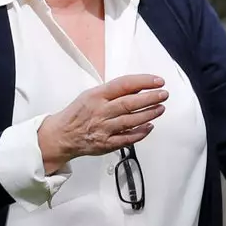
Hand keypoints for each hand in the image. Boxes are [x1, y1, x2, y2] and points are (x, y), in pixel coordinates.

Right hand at [39, 75, 167, 171]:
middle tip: (164, 94)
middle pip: (130, 103)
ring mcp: (103, 128)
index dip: (143, 82)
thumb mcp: (91, 95)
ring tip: (161, 108)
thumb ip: (114, 92)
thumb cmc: (78, 113)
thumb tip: (138, 87)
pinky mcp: (106, 144)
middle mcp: (100, 111)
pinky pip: (127, 139)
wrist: (61, 135)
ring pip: (131, 120)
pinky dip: (140, 133)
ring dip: (149, 114)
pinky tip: (150, 126)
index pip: (123, 84)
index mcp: (96, 96)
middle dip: (150, 98)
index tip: (158, 81)